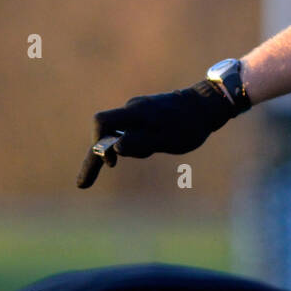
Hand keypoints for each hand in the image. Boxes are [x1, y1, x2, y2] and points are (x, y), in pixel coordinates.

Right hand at [76, 81, 237, 188]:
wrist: (208, 105)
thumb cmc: (189, 125)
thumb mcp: (167, 139)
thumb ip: (141, 143)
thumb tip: (114, 150)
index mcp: (135, 112)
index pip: (101, 122)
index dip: (98, 142)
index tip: (111, 163)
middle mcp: (133, 109)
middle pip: (105, 132)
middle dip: (96, 157)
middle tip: (83, 185)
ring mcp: (139, 111)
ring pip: (122, 135)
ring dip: (130, 149)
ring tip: (156, 149)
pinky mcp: (146, 115)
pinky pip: (132, 132)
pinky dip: (135, 144)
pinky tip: (154, 146)